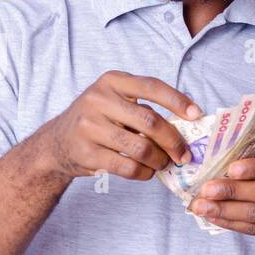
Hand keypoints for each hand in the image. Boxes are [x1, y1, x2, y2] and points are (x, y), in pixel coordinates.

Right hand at [36, 70, 202, 180]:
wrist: (57, 143)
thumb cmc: (96, 120)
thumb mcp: (113, 102)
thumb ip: (142, 108)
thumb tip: (186, 125)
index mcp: (111, 81)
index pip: (151, 86)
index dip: (177, 101)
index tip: (197, 114)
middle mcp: (98, 100)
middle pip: (150, 121)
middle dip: (173, 141)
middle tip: (184, 155)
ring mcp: (90, 127)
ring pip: (141, 147)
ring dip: (159, 160)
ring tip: (163, 164)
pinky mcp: (87, 153)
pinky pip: (127, 167)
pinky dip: (144, 173)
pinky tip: (147, 172)